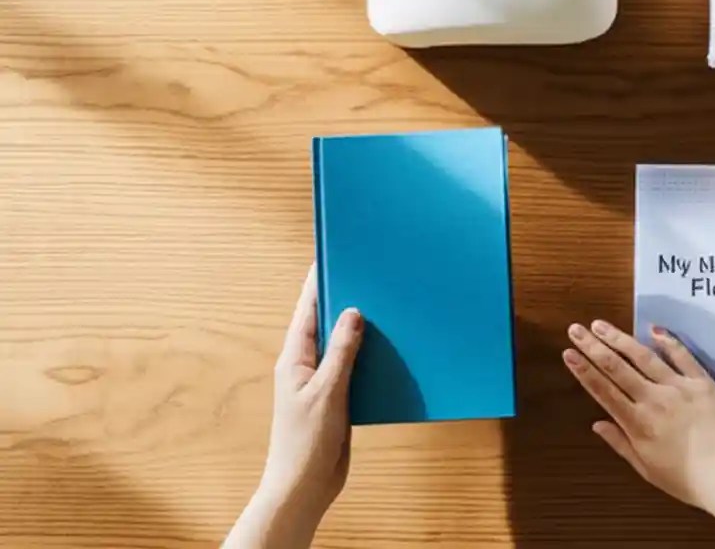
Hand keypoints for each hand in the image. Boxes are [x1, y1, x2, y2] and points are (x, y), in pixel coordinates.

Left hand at [225, 265, 363, 548]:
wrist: (305, 485)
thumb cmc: (305, 442)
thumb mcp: (326, 392)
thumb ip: (341, 352)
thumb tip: (353, 312)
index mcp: (294, 357)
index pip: (307, 309)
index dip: (319, 282)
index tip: (332, 255)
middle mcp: (306, 364)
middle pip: (327, 322)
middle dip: (345, 299)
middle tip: (368, 274)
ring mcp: (322, 381)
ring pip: (344, 345)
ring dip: (362, 329)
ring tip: (386, 306)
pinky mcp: (339, 397)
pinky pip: (356, 367)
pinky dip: (371, 356)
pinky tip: (392, 349)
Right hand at [562, 320, 714, 509]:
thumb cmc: (688, 480)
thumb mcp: (647, 469)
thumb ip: (621, 443)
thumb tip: (597, 424)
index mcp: (638, 423)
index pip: (603, 391)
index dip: (583, 370)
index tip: (568, 353)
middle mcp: (655, 400)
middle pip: (617, 367)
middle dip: (593, 346)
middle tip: (576, 328)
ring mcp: (679, 387)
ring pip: (644, 356)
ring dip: (620, 338)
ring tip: (601, 325)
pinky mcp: (702, 382)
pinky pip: (682, 356)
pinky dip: (667, 341)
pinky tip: (652, 329)